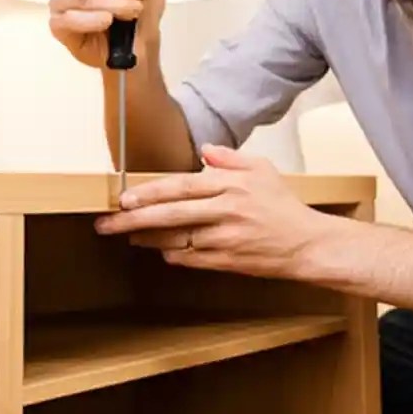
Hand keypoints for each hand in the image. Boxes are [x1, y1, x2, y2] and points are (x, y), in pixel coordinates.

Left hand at [93, 144, 339, 278]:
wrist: (306, 244)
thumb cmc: (284, 206)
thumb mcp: (262, 169)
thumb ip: (230, 158)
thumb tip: (205, 151)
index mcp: (230, 186)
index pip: (180, 187)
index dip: (149, 193)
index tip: (124, 197)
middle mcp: (225, 212)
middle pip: (170, 215)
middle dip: (133, 219)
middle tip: (106, 223)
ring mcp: (224, 239)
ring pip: (175, 239)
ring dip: (146, 237)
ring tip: (125, 234)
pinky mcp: (226, 262)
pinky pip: (189, 259)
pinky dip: (171, 254)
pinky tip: (159, 248)